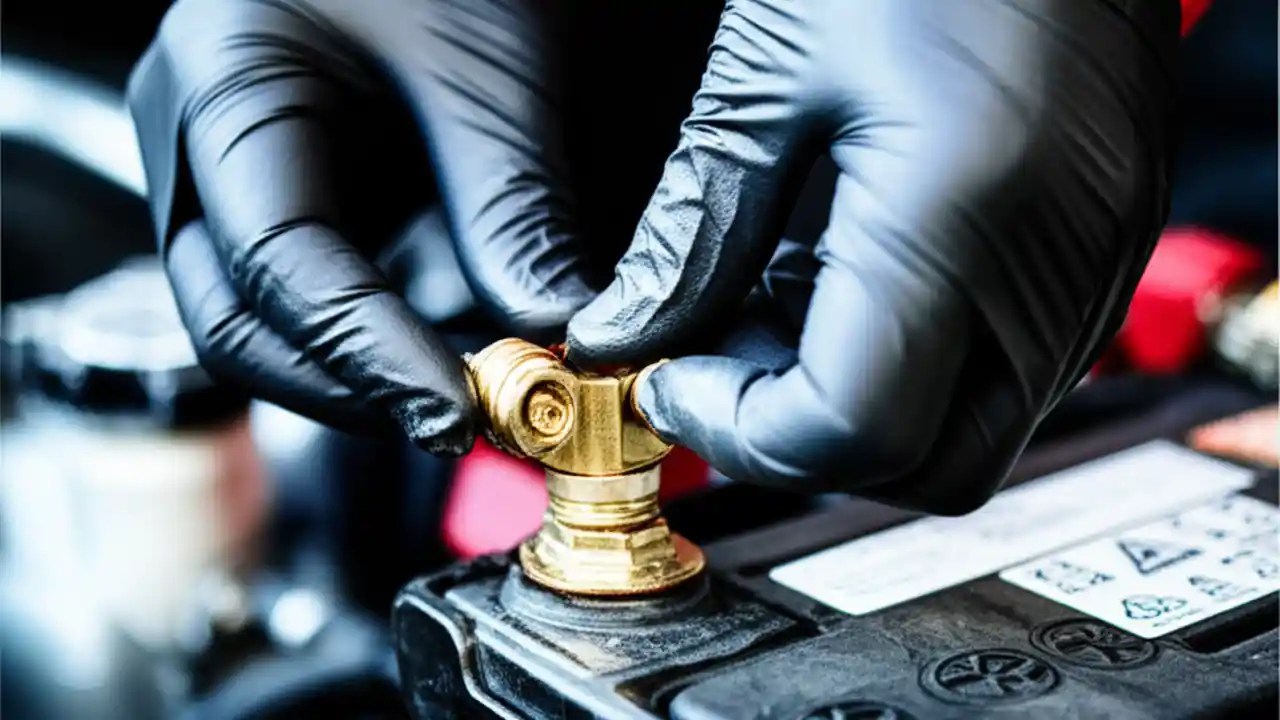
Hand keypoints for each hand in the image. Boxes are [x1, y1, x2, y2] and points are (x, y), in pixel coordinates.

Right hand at [128, 0, 592, 454]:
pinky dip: (396, 329)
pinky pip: (326, 291)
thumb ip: (510, 201)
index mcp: (221, 89)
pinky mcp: (298, 199)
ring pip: (280, 324)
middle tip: (465, 421)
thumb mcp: (483, 68)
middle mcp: (202, 147)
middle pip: (243, 321)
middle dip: (353, 387)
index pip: (275, 263)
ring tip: (480, 387)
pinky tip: (464, 340)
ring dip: (376, 372)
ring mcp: (241, 180)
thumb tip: (548, 329)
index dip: (365, 352)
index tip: (457, 408)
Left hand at [569, 0, 1180, 511]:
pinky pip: (1009, 363)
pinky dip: (913, 357)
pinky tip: (843, 269)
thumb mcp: (774, 69)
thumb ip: (696, 224)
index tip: (672, 382)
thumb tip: (624, 332)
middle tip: (717, 366)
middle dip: (805, 443)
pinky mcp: (1107, 244)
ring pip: (973, 428)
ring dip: (856, 402)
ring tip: (771, 302)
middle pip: (929, 465)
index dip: (741, 432)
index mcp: (961, 214)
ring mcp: (1097, 262)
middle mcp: (1054, 266)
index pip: (851, 429)